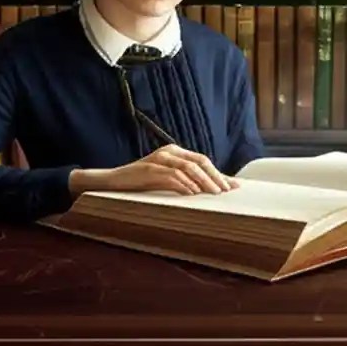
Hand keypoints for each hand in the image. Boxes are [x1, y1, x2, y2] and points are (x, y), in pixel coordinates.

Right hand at [69, 145, 239, 195]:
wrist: (113, 182)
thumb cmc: (142, 183)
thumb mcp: (168, 181)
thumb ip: (187, 182)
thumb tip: (213, 190)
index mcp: (175, 152)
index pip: (203, 160)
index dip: (219, 173)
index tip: (233, 187)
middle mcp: (169, 151)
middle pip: (199, 162)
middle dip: (215, 177)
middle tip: (226, 192)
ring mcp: (159, 158)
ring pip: (188, 167)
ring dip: (203, 181)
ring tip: (213, 194)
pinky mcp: (148, 168)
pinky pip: (171, 175)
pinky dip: (184, 184)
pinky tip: (192, 193)